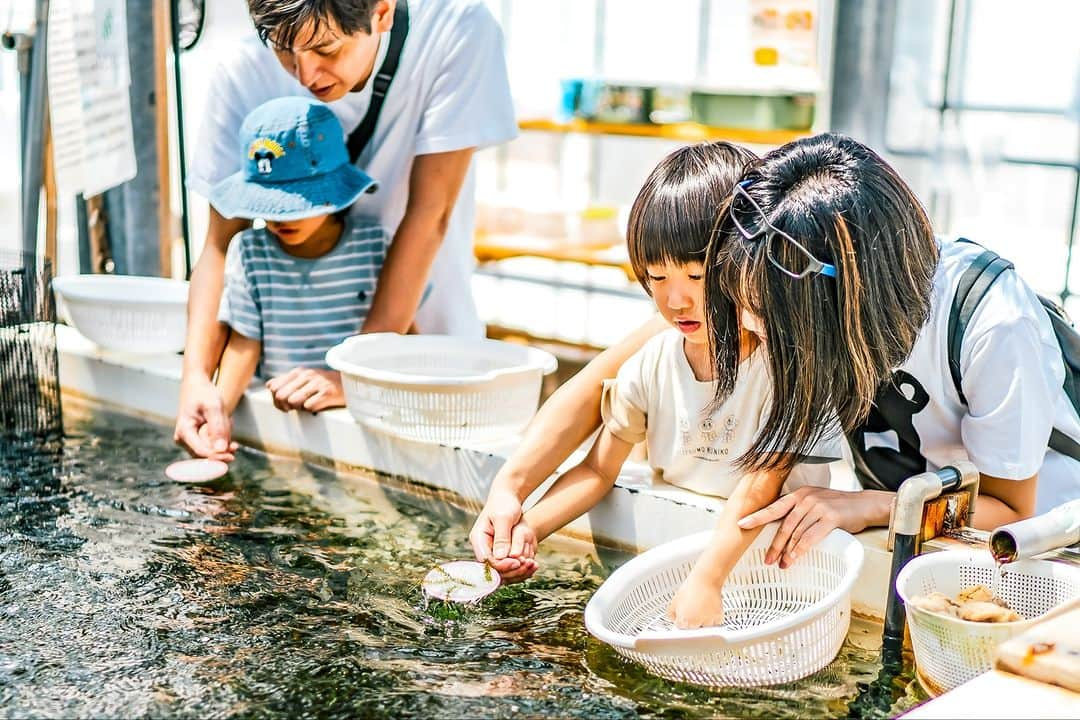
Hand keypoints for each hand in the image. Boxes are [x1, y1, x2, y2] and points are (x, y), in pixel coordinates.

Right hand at [174, 374, 236, 460]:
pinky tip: (224, 423)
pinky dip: (222, 436)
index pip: (201, 452)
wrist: (197, 385)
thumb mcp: (214, 407)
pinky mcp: (198, 439)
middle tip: (236, 444)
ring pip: (212, 449)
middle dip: (222, 448)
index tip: (232, 456)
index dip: (217, 457)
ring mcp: (190, 440)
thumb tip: (221, 450)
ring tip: (225, 422)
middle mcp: (184, 439)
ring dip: (223, 440)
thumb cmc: (204, 393)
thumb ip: (218, 428)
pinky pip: (214, 444)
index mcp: (184, 431)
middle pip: (207, 454)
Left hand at [266, 368, 344, 412]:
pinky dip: (312, 410)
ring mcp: (318, 383)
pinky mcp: (328, 393)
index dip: (276, 400)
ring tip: (307, 407)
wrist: (352, 385)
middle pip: (281, 396)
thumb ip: (286, 381)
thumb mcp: (305, 378)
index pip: (274, 387)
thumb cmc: (326, 384)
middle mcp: (307, 375)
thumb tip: (269, 385)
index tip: (286, 405)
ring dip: (298, 408)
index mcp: (299, 371)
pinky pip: (309, 406)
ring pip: (293, 401)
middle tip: (295, 409)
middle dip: (285, 406)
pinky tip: (318, 407)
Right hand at [468, 489, 537, 582]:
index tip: (518, 562)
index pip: (487, 561)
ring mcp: (491, 551)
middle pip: (494, 569)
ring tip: (533, 565)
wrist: (507, 497)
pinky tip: (533, 565)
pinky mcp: (500, 553)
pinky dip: (520, 568)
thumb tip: (501, 557)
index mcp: (479, 539)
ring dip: (517, 571)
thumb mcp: (504, 518)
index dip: (502, 565)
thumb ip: (502, 538)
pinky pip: (508, 566)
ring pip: (502, 571)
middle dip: (512, 570)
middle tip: (528, 564)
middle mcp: (483, 548)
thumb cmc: (504, 503)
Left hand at [666, 573, 723, 628]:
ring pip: (704, 628)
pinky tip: (707, 610)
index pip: (680, 629)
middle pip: (692, 630)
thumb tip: (674, 620)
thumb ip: (671, 614)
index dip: (681, 622)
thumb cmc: (690, 588)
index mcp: (683, 620)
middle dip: (691, 623)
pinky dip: (711, 620)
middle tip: (691, 611)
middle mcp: (695, 623)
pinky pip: (714, 624)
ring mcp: (707, 622)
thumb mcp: (674, 601)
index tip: (682, 618)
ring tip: (700, 609)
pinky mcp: (717, 618)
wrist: (705, 580)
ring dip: (702, 623)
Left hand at [737, 487, 890, 568]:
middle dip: (774, 544)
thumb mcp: (815, 502)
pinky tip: (794, 558)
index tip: (741, 524)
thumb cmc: (838, 506)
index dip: (757, 516)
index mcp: (798, 494)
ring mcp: (818, 507)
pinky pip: (811, 536)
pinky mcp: (830, 517)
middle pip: (783, 524)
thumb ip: (798, 511)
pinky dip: (801, 549)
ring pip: (796, 532)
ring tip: (782, 564)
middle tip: (767, 559)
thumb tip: (781, 530)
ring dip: (787, 551)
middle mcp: (805, 498)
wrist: (864, 504)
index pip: (774, 507)